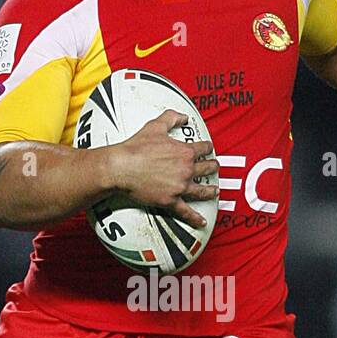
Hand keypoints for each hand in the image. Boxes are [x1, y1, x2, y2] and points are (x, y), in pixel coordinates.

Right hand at [109, 109, 218, 229]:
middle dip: (212, 167)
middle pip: (206, 168)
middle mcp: (186, 170)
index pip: (203, 148)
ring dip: (210, 191)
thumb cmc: (135, 148)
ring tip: (215, 191)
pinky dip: (194, 218)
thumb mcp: (155, 126)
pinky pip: (186, 211)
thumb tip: (182, 116)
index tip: (208, 149)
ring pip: (201, 190)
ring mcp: (179, 187)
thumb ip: (171, 118)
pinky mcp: (170, 200)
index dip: (207, 147)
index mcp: (184, 152)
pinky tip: (201, 221)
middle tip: (215, 167)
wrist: (121, 167)